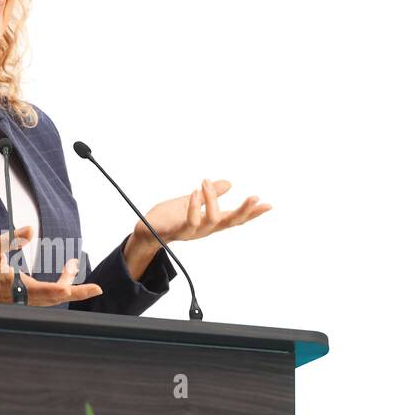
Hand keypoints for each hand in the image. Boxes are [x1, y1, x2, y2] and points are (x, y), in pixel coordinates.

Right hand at [0, 225, 102, 305]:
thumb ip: (9, 240)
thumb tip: (29, 230)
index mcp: (11, 284)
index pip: (41, 290)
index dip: (58, 289)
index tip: (71, 288)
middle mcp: (20, 297)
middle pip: (52, 298)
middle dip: (75, 292)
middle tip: (96, 289)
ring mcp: (23, 302)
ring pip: (51, 299)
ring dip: (68, 286)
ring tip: (73, 265)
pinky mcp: (25, 302)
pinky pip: (46, 299)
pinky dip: (59, 289)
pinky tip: (66, 278)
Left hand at [133, 178, 270, 247]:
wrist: (146, 231)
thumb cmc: (169, 218)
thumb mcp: (192, 201)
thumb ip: (210, 194)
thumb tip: (229, 183)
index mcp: (211, 222)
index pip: (236, 218)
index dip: (252, 213)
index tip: (269, 205)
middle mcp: (205, 228)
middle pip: (231, 222)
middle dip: (245, 211)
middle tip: (255, 197)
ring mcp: (192, 231)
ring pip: (212, 220)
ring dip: (212, 200)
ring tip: (205, 183)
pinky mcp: (177, 231)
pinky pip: (189, 222)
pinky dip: (194, 206)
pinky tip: (195, 192)